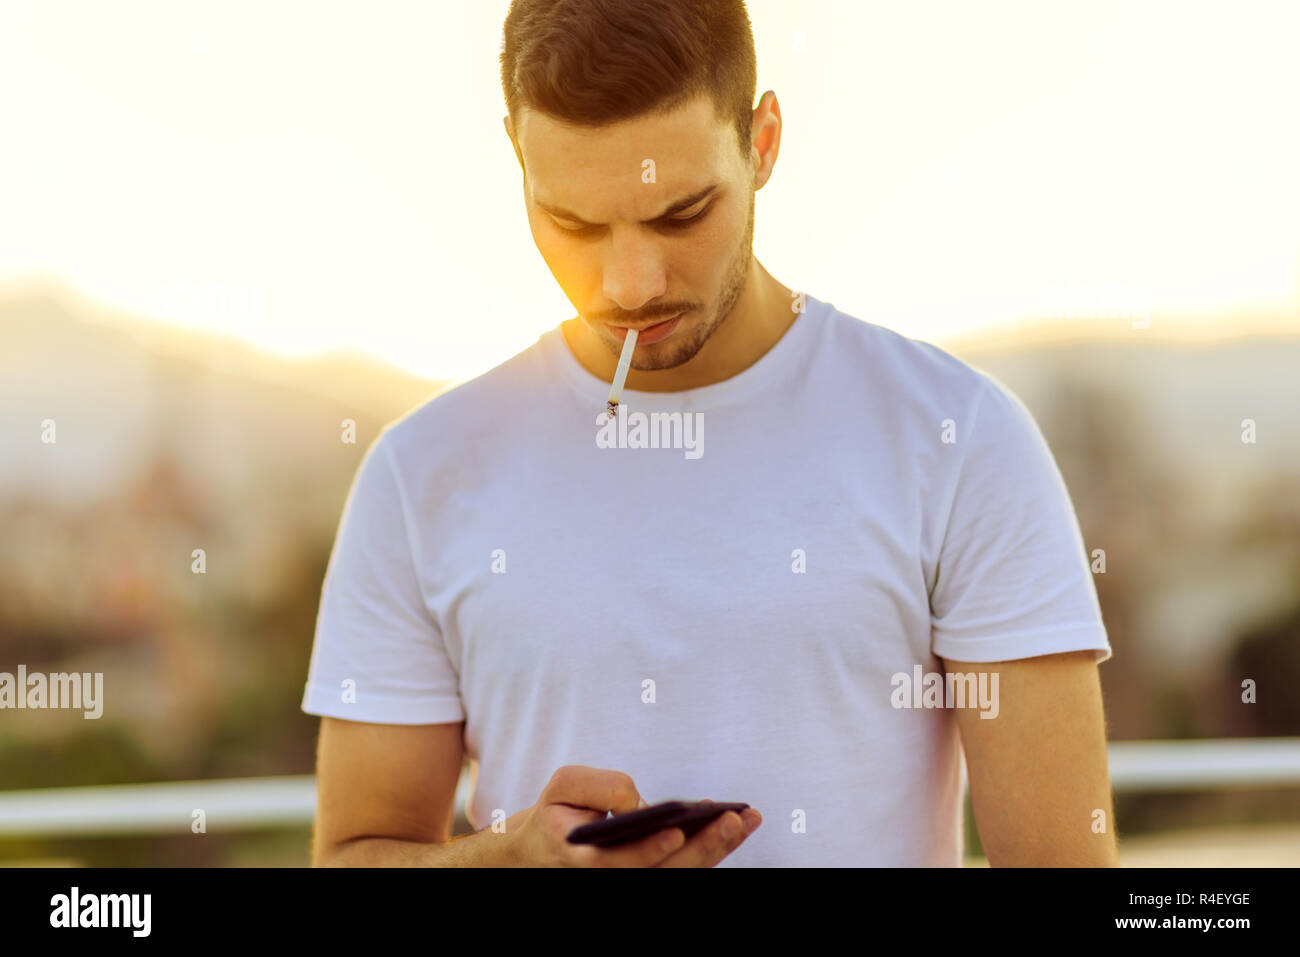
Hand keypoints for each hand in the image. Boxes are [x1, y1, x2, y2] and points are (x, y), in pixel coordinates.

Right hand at [502, 766, 761, 866]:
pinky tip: (737, 824)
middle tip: (733, 820)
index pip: (620, 863)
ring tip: (749, 818)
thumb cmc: (560, 810)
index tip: (675, 832)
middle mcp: (614, 876)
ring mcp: (636, 877)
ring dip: (719, 848)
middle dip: (702, 847)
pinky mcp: (654, 872)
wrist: (548, 845)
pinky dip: (715, 846)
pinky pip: (688, 866)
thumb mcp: (564, 785)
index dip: (648, 850)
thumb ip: (599, 785)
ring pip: (682, 872)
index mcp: (585, 858)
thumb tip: (641, 802)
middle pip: (664, 873)